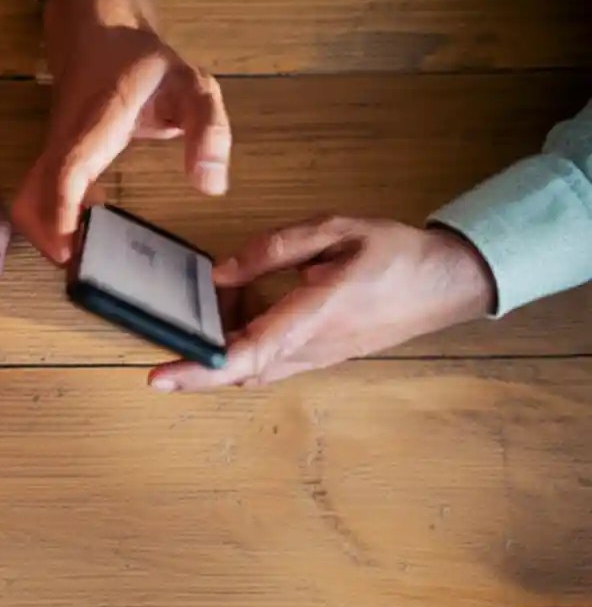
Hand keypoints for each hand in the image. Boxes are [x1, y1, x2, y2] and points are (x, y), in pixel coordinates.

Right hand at [12, 0, 230, 263]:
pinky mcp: (51, 161)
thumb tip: (210, 185)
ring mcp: (51, 153)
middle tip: (87, 272)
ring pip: (28, 202)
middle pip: (31, 200)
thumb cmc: (146, 65)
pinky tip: (86, 237)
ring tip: (88, 261)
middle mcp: (63, 143)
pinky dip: (51, 224)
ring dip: (48, 237)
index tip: (72, 253)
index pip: (67, 173)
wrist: (99, 36)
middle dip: (48, 241)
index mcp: (97, 123)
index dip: (62, 215)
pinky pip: (38, 198)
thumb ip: (209, 130)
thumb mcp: (194, 86)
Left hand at [148, 216, 494, 390]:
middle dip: (195, 371)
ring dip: (220, 351)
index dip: (201, 367)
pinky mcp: (318, 356)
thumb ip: (273, 249)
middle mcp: (312, 346)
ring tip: (205, 311)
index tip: (160, 376)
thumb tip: (219, 273)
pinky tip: (234, 310)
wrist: (448, 283)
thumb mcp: (335, 230)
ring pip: (252, 369)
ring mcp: (316, 357)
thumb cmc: (395, 253)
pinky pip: (269, 360)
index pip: (249, 350)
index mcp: (317, 312)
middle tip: (159, 359)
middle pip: (241, 372)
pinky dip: (242, 344)